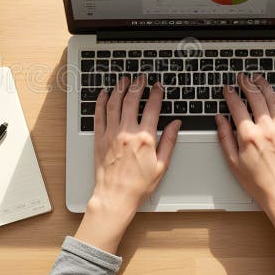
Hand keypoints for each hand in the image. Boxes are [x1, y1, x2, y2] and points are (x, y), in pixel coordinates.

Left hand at [75, 75, 180, 252]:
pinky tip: (104, 94)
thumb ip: (169, 141)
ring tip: (124, 80)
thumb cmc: (138, 185)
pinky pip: (99, 114)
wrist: (115, 196)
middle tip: (140, 78)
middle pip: (132, 100)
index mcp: (145, 138)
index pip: (152, 108)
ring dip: (119, 89)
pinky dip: (101, 101)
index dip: (156, 94)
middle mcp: (127, 132)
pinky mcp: (99, 138)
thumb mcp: (161, 165)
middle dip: (138, 85)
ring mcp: (111, 134)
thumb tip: (175, 124)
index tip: (157, 87)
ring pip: (114, 103)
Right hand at [216, 73, 274, 251]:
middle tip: (241, 77)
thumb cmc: (257, 181)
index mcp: (248, 136)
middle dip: (246, 84)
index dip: (230, 95)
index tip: (227, 89)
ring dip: (264, 85)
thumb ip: (224, 137)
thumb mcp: (232, 161)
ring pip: (272, 99)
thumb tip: (219, 119)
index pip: (237, 107)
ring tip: (257, 77)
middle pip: (255, 98)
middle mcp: (265, 129)